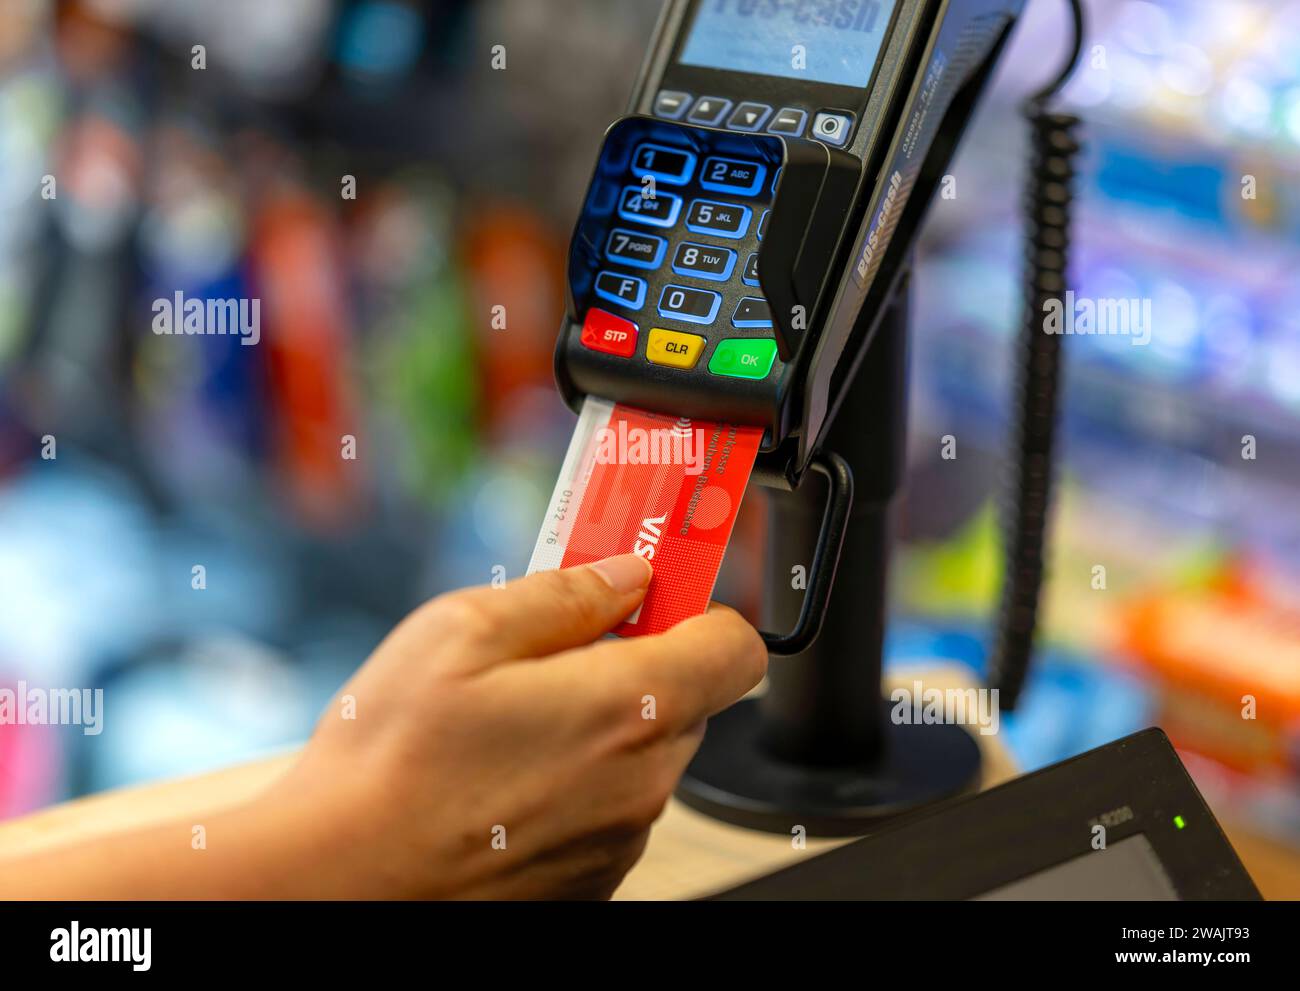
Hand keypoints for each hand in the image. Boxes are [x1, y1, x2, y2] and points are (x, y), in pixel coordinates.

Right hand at [275, 555, 766, 898]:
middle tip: (554, 651)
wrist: (333, 884)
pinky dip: (574, 787)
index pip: (736, 647)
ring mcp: (620, 841)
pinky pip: (608, 810)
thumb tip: (625, 575)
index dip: (698, 610)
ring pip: (642, 756)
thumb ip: (565, 594)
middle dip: (633, 664)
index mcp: (627, 708)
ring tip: (507, 724)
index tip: (655, 596)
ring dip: (598, 728)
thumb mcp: (462, 630)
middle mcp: (642, 783)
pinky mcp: (591, 882)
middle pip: (686, 700)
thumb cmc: (387, 765)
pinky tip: (500, 782)